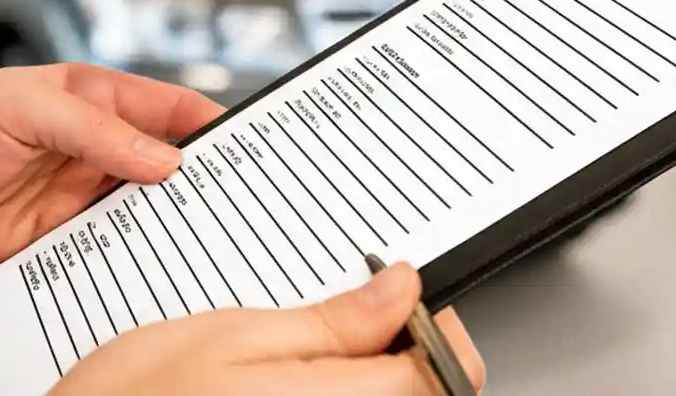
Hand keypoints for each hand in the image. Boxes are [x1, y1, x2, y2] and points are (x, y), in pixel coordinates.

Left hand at [0, 64, 223, 273]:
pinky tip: (147, 254)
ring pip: (145, 205)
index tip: (246, 144)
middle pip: (167, 161)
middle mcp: (92, 146)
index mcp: (93, 99)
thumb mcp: (23, 108)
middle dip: (200, 175)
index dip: (211, 123)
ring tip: (197, 228)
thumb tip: (165, 158)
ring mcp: (77, 192)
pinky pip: (110, 244)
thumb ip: (99, 133)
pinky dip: (132, 250)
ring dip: (167, 216)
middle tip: (230, 195)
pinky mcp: (59, 236)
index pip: (169, 108)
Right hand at [52, 261, 484, 394]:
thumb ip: (332, 321)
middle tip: (365, 320)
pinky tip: (302, 385)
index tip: (411, 302)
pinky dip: (344, 393)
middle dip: (406, 355)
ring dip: (376, 377)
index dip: (437, 331)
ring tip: (322, 354)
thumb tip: (402, 290)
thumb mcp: (233, 335)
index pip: (442, 373)